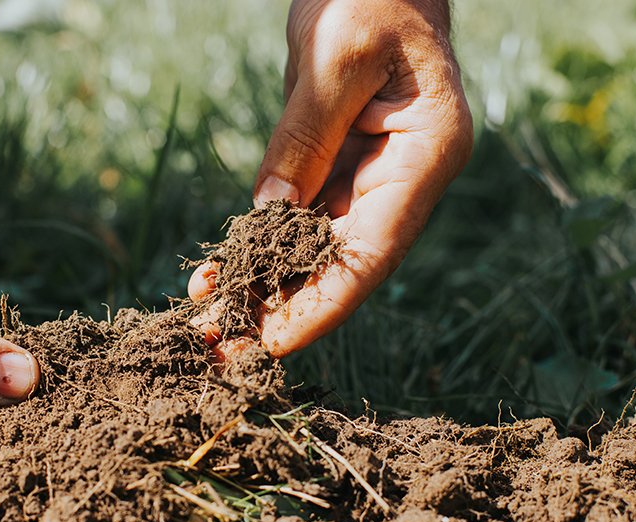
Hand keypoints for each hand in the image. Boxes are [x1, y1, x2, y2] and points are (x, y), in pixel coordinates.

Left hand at [190, 0, 471, 356]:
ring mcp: (373, 173)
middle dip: (284, 309)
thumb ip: (304, 139)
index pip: (374, 252)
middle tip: (223, 348)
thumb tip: (269, 216)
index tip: (273, 345)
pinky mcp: (339, 163)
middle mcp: (405, 175)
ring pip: (316, 248)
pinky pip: (298, 217)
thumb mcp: (334, 58)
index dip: (323, 304)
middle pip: (343, 263)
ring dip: (265, 286)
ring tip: (209, 320)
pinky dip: (260, 247)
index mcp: (426, 153)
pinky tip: (220, 275)